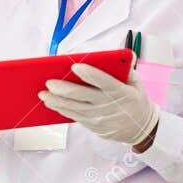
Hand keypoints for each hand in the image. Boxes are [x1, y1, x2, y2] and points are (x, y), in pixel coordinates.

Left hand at [39, 63, 158, 148]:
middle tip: (49, 82)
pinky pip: (74, 116)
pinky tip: (51, 103)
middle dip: (63, 89)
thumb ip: (126, 68)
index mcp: (121, 92)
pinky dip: (61, 109)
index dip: (89, 74)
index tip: (75, 65)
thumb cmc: (135, 101)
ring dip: (56, 101)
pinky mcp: (92, 125)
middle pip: (82, 96)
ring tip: (43, 93)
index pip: (103, 82)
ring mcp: (99, 117)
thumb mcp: (136, 83)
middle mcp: (108, 106)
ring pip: (74, 108)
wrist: (139, 128)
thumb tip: (123, 54)